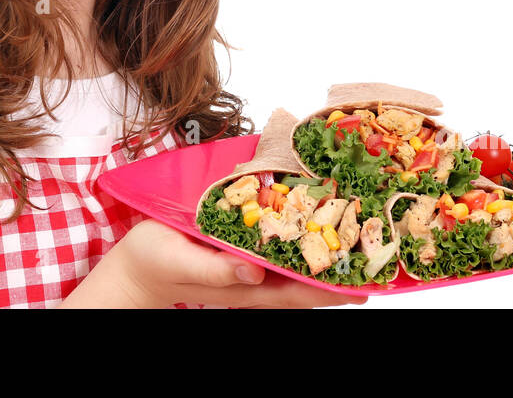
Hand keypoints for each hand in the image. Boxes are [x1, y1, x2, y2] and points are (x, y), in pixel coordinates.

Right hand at [67, 218, 369, 308]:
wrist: (133, 269)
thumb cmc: (153, 262)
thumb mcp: (181, 261)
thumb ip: (217, 271)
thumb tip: (254, 274)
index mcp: (245, 288)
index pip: (301, 292)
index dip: (336, 288)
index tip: (368, 279)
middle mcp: (255, 282)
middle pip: (310, 281)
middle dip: (344, 270)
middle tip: (379, 250)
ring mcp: (250, 271)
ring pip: (298, 266)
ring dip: (328, 252)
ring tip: (361, 232)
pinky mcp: (241, 256)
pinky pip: (280, 249)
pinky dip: (302, 238)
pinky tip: (315, 219)